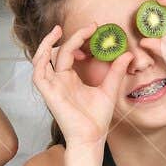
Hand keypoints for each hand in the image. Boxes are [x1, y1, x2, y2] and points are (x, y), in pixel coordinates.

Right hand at [30, 23, 132, 148]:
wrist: (92, 138)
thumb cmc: (96, 119)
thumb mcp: (109, 89)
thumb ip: (115, 71)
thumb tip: (127, 54)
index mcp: (70, 79)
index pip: (69, 52)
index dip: (79, 38)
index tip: (94, 28)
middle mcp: (59, 80)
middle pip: (55, 52)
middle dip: (68, 37)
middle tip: (87, 27)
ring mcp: (53, 86)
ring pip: (40, 60)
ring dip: (46, 44)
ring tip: (57, 30)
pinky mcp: (49, 94)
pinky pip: (38, 74)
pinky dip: (40, 61)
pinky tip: (49, 50)